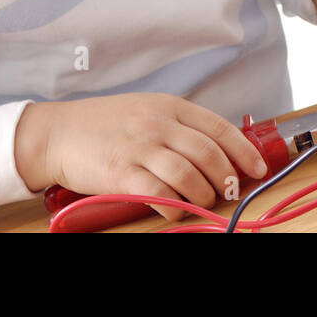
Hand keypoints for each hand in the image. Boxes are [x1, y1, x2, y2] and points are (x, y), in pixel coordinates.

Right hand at [13, 93, 267, 220]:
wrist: (58, 133)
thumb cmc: (106, 124)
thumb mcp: (148, 110)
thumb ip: (180, 126)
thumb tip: (218, 150)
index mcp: (171, 106)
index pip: (219, 128)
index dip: (244, 150)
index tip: (257, 168)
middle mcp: (158, 124)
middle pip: (208, 153)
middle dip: (226, 177)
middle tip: (230, 191)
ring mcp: (140, 147)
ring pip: (188, 174)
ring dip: (203, 194)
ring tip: (204, 201)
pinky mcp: (120, 172)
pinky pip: (158, 193)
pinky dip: (174, 206)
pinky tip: (178, 210)